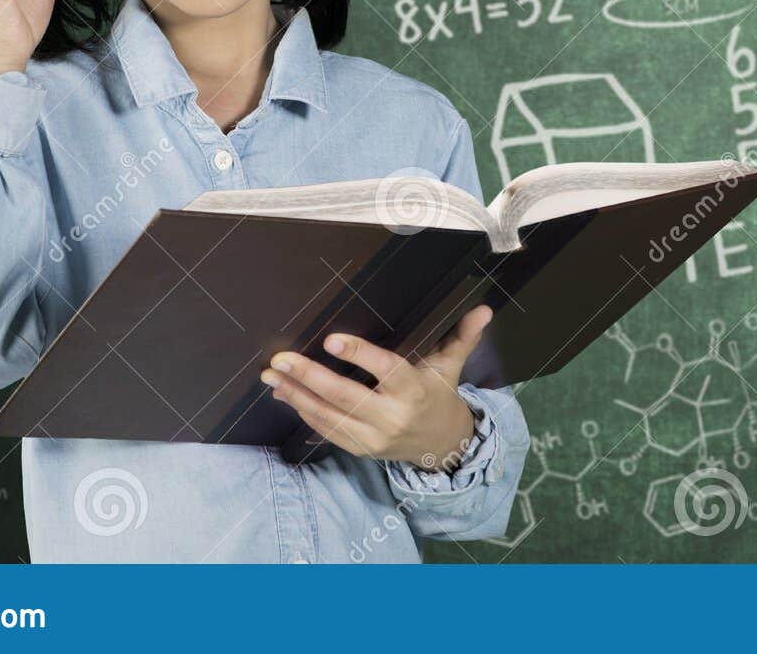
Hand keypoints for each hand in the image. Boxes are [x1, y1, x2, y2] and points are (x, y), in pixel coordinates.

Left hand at [261, 304, 493, 469]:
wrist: (441, 445)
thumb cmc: (440, 395)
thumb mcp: (451, 366)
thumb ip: (462, 336)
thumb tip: (484, 308)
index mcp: (415, 391)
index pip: (386, 370)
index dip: (359, 355)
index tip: (331, 340)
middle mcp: (392, 416)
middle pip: (345, 396)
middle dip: (310, 376)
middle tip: (282, 358)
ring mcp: (373, 436)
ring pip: (328, 416)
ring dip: (296, 395)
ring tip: (272, 375)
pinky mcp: (359, 448)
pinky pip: (326, 430)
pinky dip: (303, 411)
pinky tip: (284, 394)